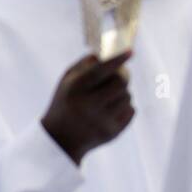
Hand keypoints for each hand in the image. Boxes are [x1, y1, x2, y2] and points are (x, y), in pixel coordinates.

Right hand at [41, 51, 134, 165]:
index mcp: (75, 89)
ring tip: (109, 97)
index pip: (100, 71)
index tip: (130, 52)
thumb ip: (85, 65)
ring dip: (122, 93)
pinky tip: (111, 111)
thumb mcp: (66, 82)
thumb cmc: (65, 102)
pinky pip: (131, 111)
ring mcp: (101, 120)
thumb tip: (108, 53)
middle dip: (122, 76)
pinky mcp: (112, 132)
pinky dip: (125, 107)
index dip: (116, 60)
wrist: (60, 138)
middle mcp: (88, 105)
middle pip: (120, 82)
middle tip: (119, 76)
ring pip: (127, 96)